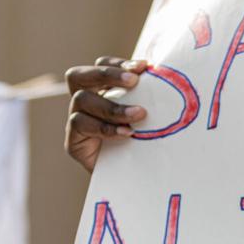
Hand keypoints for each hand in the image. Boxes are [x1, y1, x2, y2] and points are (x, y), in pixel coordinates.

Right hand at [65, 56, 149, 172]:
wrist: (133, 181)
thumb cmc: (144, 145)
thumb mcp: (149, 119)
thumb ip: (150, 99)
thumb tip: (169, 76)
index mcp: (100, 90)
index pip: (101, 66)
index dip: (118, 63)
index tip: (144, 67)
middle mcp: (84, 102)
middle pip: (78, 76)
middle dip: (107, 74)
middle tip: (133, 80)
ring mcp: (76, 120)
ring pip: (81, 100)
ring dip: (113, 106)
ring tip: (139, 114)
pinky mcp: (73, 141)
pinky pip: (80, 124)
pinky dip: (106, 127)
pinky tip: (127, 133)